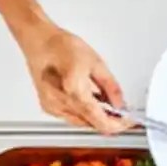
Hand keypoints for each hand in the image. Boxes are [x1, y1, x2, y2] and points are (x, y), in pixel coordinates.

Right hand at [16, 23, 130, 134]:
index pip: (100, 122)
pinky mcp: (48, 106)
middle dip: (110, 121)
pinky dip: (85, 113)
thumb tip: (121, 104)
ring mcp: (52, 106)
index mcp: (74, 91)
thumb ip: (111, 87)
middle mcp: (60, 103)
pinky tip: (93, 103)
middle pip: (92, 124)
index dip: (118, 125)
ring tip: (109, 105)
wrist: (38, 40)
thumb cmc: (61, 46)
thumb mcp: (96, 63)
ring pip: (83, 122)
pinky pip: (72, 117)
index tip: (128, 122)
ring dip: (98, 117)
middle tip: (123, 113)